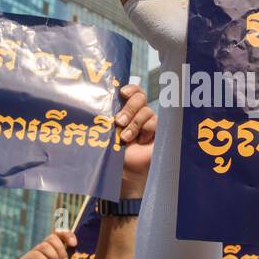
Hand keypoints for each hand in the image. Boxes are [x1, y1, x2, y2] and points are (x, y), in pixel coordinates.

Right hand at [15, 229, 76, 258]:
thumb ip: (70, 252)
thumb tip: (77, 240)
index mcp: (53, 248)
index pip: (58, 232)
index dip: (66, 234)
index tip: (74, 244)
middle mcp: (41, 249)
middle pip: (52, 238)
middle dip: (61, 251)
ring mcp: (31, 255)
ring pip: (44, 246)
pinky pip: (36, 255)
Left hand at [116, 84, 156, 198]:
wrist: (124, 170)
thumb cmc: (113, 150)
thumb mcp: (108, 131)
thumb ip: (109, 116)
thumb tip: (100, 103)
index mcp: (126, 108)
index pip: (133, 91)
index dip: (130, 88)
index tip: (122, 92)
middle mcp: (139, 112)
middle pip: (140, 97)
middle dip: (129, 108)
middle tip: (119, 121)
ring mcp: (150, 122)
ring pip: (146, 111)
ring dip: (134, 123)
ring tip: (126, 137)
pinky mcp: (159, 132)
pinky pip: (155, 122)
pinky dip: (145, 130)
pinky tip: (140, 141)